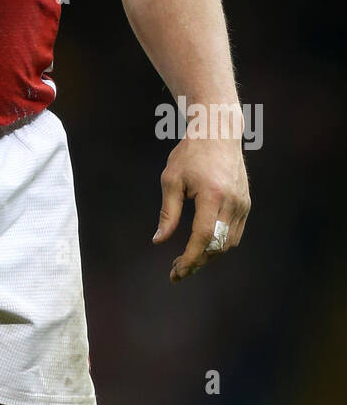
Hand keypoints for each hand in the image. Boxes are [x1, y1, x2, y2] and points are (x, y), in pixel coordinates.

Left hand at [152, 130, 250, 282]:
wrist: (218, 133)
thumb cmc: (190, 154)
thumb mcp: (171, 179)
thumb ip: (168, 212)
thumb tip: (158, 241)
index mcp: (212, 194)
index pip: (203, 236)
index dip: (190, 257)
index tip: (177, 271)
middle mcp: (232, 202)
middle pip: (217, 245)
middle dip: (197, 262)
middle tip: (177, 272)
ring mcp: (243, 204)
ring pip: (228, 243)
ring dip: (209, 256)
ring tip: (187, 261)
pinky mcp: (246, 204)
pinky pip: (235, 233)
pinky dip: (220, 245)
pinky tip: (203, 247)